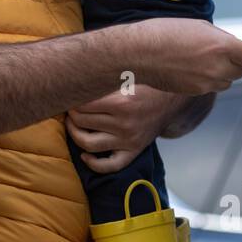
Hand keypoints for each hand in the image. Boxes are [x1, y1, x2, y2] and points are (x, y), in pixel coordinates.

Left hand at [67, 84, 183, 173]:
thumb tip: (74, 80)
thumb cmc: (144, 84)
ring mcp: (129, 140)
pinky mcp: (133, 151)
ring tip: (73, 125)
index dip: (72, 101)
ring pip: (88, 144)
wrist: (171, 100)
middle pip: (82, 122)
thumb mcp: (126, 76)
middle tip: (70, 107)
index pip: (83, 105)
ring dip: (74, 134)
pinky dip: (93, 164)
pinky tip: (84, 155)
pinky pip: (110, 166)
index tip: (70, 96)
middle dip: (71, 114)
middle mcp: (125, 123)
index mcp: (122, 102)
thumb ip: (104, 79)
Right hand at [128, 17, 241, 95]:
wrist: (139, 53)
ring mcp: (207, 83)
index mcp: (223, 47)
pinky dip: (203, 77)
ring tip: (195, 57)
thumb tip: (232, 48)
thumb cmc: (165, 33)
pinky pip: (209, 85)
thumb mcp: (199, 27)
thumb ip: (221, 39)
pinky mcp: (195, 92)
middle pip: (240, 70)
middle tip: (216, 51)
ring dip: (219, 71)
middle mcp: (219, 67)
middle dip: (234, 62)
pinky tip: (185, 66)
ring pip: (225, 79)